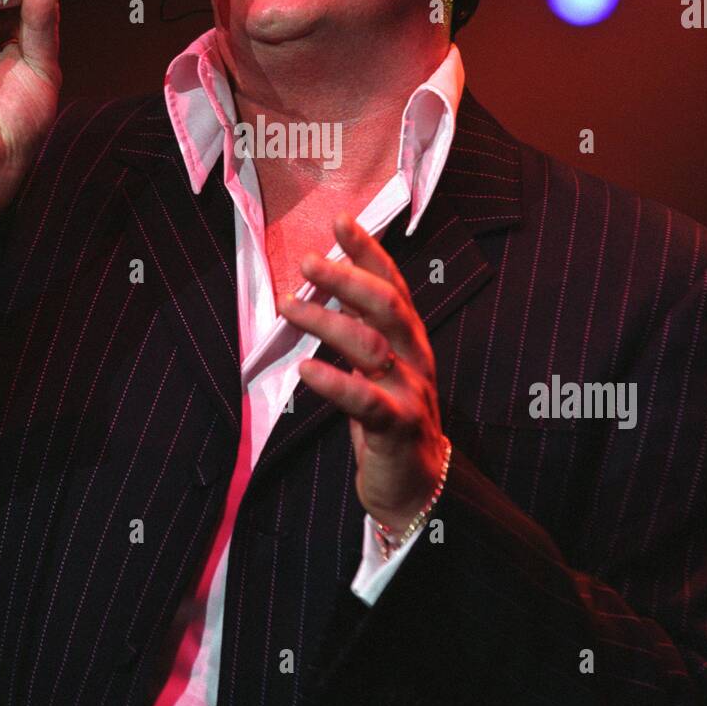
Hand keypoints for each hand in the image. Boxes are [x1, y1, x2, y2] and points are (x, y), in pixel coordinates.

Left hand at [277, 213, 446, 532]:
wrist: (417, 486)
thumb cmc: (388, 417)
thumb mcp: (375, 366)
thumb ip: (357, 329)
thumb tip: (322, 285)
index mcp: (408, 338)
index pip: (391, 283)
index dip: (368, 250)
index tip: (340, 220)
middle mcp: (414, 356)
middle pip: (386, 305)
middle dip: (347, 278)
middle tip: (307, 261)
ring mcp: (409, 390)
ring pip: (372, 345)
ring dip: (328, 321)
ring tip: (289, 306)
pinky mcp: (397, 427)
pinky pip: (366, 400)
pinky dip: (335, 382)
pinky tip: (306, 368)